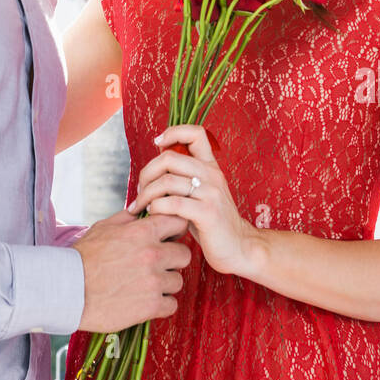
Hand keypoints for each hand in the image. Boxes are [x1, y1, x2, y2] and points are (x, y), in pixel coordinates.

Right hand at [72, 208, 191, 332]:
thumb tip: (142, 210)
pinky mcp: (151, 306)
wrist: (67, 289)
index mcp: (142, 232)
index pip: (178, 223)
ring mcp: (153, 281)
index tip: (167, 238)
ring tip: (146, 285)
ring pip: (178, 281)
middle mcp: (152, 254)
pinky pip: (171, 305)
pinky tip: (145, 301)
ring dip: (166, 283)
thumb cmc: (83, 257)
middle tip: (157, 265)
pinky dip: (161, 305)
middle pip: (184, 254)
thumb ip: (128, 218)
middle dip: (173, 259)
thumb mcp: (104, 227)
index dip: (174, 231)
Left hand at [127, 124, 255, 276]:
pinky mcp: (207, 213)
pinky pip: (173, 203)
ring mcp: (211, 193)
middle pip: (169, 158)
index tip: (158, 143)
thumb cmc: (212, 222)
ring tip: (140, 206)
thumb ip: (184, 177)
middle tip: (140, 190)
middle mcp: (212, 175)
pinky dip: (156, 208)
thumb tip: (157, 162)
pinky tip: (153, 214)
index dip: (173, 132)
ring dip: (146, 194)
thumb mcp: (202, 193)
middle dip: (146, 173)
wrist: (239, 247)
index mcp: (210, 166)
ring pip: (167, 182)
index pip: (195, 133)